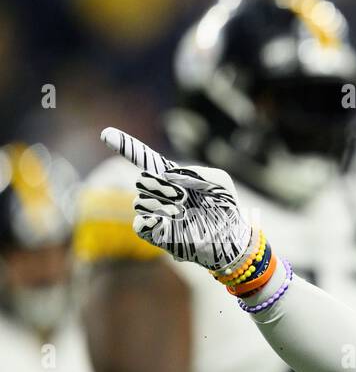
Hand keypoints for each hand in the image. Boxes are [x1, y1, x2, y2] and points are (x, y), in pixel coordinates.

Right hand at [100, 127, 253, 271]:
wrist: (232, 238)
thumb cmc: (225, 207)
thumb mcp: (220, 182)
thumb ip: (199, 173)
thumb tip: (169, 175)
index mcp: (171, 177)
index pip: (145, 159)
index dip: (126, 146)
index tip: (107, 133)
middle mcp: (158, 194)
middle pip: (142, 181)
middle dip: (163, 187)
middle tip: (186, 198)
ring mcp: (155, 214)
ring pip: (141, 202)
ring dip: (163, 206)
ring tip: (186, 215)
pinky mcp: (156, 234)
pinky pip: (140, 226)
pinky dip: (148, 222)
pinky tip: (163, 221)